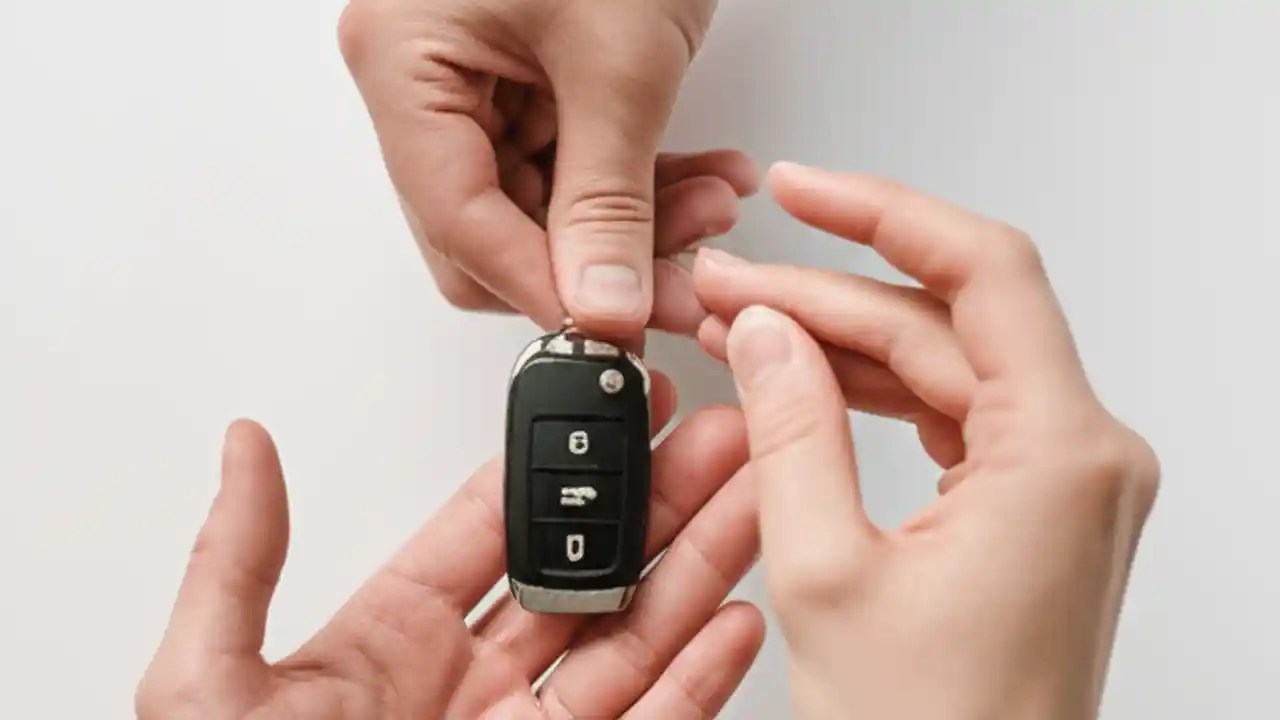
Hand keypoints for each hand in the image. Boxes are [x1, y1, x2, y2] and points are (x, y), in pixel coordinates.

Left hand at [136, 380, 765, 718]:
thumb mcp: (211, 688)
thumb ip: (239, 564)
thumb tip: (244, 450)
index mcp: (391, 639)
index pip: (496, 525)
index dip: (559, 459)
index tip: (611, 405)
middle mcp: (473, 683)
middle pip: (587, 569)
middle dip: (659, 499)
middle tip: (716, 435)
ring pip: (635, 637)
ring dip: (700, 567)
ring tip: (752, 496)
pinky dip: (703, 677)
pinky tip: (737, 618)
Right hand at [339, 0, 752, 337]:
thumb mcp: (619, 61)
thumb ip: (607, 196)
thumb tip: (600, 304)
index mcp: (402, 59)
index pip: (457, 219)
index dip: (538, 286)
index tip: (611, 327)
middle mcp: (420, 76)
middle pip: (490, 226)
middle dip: (591, 260)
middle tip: (676, 280)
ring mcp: (470, 78)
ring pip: (539, 205)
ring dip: (631, 221)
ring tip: (711, 210)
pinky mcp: (521, 78)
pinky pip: (569, 163)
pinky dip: (636, 180)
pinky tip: (701, 180)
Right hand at [692, 164, 1159, 718]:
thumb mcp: (825, 572)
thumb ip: (790, 429)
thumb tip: (763, 330)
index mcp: (1060, 458)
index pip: (980, 275)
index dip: (880, 215)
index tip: (801, 192)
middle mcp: (1084, 459)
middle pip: (948, 320)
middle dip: (826, 293)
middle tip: (728, 283)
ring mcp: (1064, 483)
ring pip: (946, 363)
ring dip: (842, 341)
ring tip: (741, 326)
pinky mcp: (1033, 507)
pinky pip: (952, 414)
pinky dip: (873, 393)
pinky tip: (801, 380)